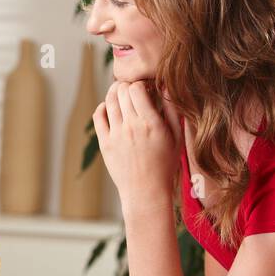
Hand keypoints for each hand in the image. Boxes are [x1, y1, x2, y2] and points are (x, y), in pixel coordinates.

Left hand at [92, 79, 182, 219]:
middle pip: (121, 90)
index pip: (136, 88)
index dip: (140, 84)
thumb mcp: (176, 138)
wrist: (145, 191)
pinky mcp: (105, 143)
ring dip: (114, 92)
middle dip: (127, 85)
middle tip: (133, 91)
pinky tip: (109, 108)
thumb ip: (172, 111)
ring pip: (109, 101)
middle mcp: (131, 126)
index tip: (145, 89)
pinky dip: (102, 107)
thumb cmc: (165, 165)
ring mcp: (116, 135)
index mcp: (151, 123)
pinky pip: (98, 116)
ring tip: (121, 94)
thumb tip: (165, 87)